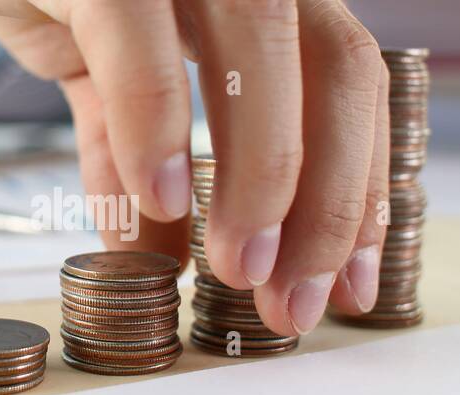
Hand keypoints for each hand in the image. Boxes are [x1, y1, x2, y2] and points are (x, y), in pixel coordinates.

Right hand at [0, 0, 388, 336]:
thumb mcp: (102, 83)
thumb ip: (136, 158)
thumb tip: (161, 263)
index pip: (346, 85)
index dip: (357, 187)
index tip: (344, 283)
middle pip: (334, 65)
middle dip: (327, 199)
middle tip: (290, 298)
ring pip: (260, 43)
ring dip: (259, 172)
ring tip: (236, 267)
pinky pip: (133, 32)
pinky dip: (152, 121)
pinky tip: (157, 197)